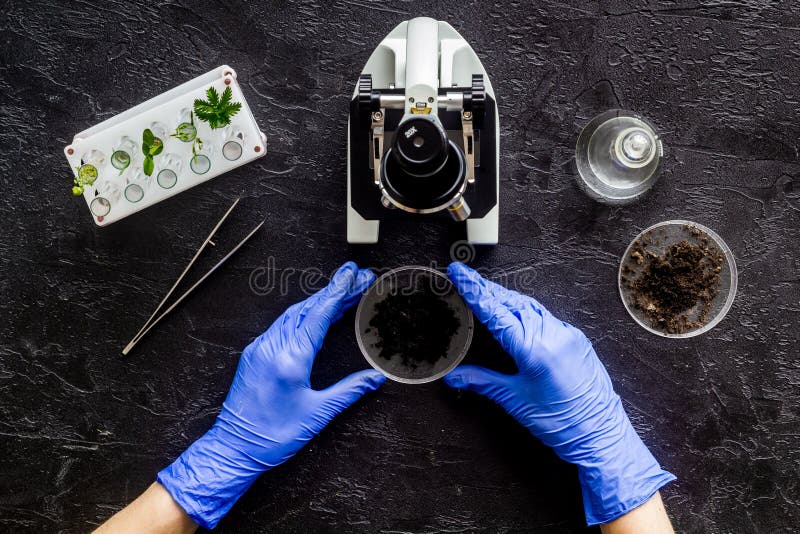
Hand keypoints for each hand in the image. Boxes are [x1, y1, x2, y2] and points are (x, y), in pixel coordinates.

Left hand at [157, 262, 385, 528]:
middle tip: (357, 278)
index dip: (338, 292)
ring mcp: (260, 349)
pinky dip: (302, 314)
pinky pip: (281, 325)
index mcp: (290, 359)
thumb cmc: (272, 436)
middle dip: (334, 291)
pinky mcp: (254, 354)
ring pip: (293, 314)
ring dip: (319, 301)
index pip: (318, 315)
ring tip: (343, 292)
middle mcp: (272, 347)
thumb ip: (349, 391)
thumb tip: (374, 378)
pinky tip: (315, 313)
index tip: (352, 274)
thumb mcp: (318, 414)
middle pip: (307, 308)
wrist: (233, 449)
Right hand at [443, 262, 674, 524]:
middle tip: (466, 277)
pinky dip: (526, 309)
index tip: (459, 273)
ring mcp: (568, 335)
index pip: (496, 312)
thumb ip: (482, 382)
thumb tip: (453, 376)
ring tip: (485, 290)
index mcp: (535, 349)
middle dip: (487, 289)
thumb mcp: (514, 401)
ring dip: (506, 297)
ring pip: (530, 307)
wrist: (601, 435)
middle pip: (512, 303)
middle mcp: (553, 335)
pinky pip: (547, 316)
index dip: (474, 291)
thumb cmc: (560, 422)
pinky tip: (516, 310)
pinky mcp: (577, 339)